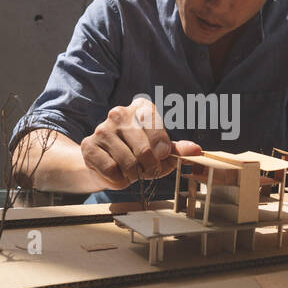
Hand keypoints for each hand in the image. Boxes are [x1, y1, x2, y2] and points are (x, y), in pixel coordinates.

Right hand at [80, 97, 201, 188]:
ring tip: (130, 171)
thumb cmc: (136, 155)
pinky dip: (118, 179)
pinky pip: (111, 170)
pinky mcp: (90, 146)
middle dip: (149, 167)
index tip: (159, 156)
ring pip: (128, 163)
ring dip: (133, 175)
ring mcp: (102, 129)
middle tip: (146, 170)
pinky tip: (116, 173)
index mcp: (141, 108)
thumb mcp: (160, 151)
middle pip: (145, 150)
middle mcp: (119, 113)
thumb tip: (197, 151)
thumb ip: (177, 150)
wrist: (103, 164)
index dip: (162, 150)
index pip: (159, 131)